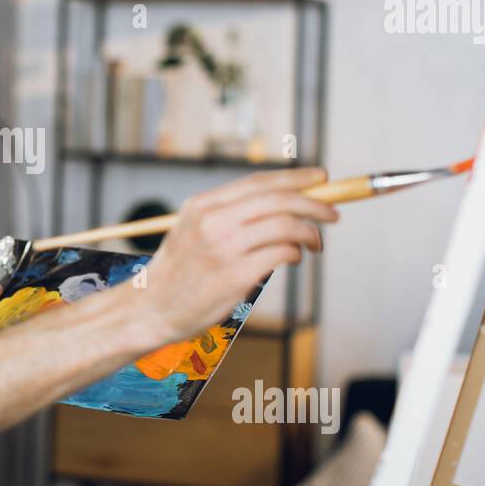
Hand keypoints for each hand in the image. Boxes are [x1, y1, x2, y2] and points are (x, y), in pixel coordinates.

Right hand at [130, 167, 338, 344]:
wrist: (151, 308)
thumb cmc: (180, 271)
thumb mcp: (193, 229)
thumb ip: (230, 213)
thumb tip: (284, 201)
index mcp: (202, 205)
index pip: (259, 182)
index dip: (296, 177)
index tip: (322, 177)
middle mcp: (212, 222)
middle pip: (278, 200)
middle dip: (315, 204)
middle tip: (333, 214)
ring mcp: (224, 249)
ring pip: (286, 226)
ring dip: (310, 233)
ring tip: (314, 243)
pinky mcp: (235, 277)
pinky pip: (282, 254)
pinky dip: (296, 254)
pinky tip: (294, 258)